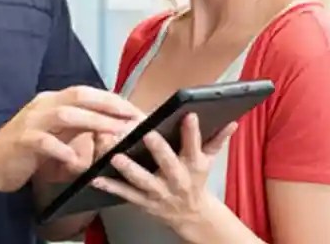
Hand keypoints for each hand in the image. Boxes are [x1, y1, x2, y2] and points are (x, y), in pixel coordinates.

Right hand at [0, 85, 142, 192]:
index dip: (111, 99)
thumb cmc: (25, 150)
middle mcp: (43, 106)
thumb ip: (77, 127)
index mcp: (51, 101)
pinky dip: (62, 149)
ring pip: (66, 115)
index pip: (86, 93)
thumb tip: (109, 125)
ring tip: (114, 132)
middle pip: (79, 96)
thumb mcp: (56, 134)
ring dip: (93, 122)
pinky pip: (45, 142)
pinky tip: (75, 160)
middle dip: (109, 105)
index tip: (135, 110)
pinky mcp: (22, 141)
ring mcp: (31, 122)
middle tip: (133, 116)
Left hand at [90, 113, 236, 233]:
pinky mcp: (144, 202)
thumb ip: (217, 139)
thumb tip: (232, 121)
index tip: (188, 114)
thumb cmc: (196, 180)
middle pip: (169, 164)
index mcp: (193, 165)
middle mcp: (177, 179)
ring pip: (143, 181)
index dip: (192, 131)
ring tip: (116, 157)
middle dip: (159, 150)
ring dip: (130, 170)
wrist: (192, 215)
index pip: (195, 145)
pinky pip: (125, 194)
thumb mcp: (209, 161)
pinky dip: (110, 186)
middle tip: (147, 135)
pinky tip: (96, 178)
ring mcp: (159, 192)